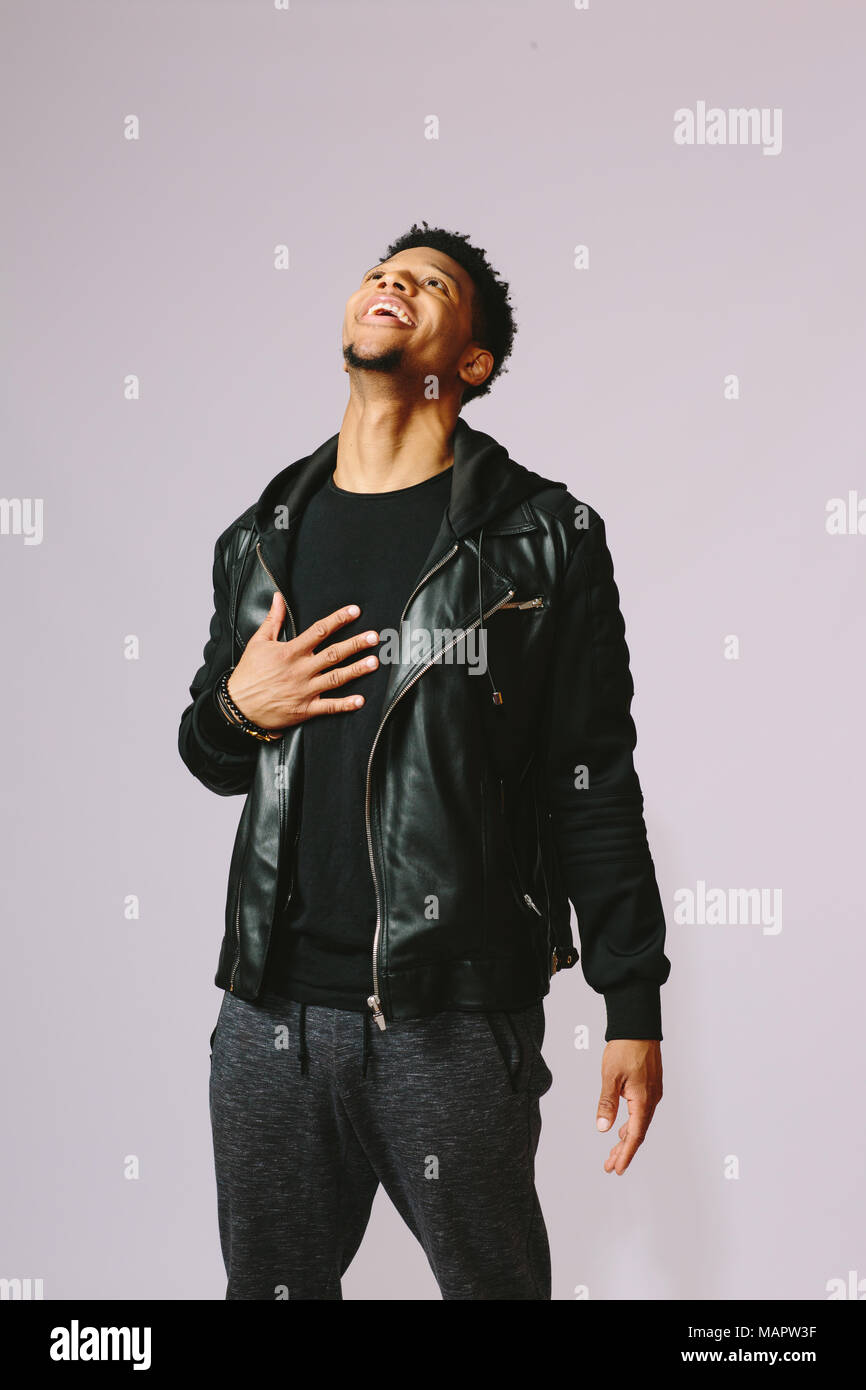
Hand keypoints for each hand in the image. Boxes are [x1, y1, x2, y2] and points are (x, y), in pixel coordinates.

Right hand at [226, 592, 378, 730]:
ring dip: (356, 671)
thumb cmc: (248, 673)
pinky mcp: (305, 709)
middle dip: (355, 644)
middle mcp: (300, 670)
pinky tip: (360, 700)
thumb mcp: (258, 642)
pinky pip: (328, 707)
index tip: (354, 611)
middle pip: (333, 654)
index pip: (318, 631)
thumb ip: (272, 620)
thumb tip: (278, 597)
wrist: (238, 706)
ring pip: (335, 678)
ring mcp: (304, 690)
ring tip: (374, 663)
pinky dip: (345, 705)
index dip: (338, 620)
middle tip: (374, 637)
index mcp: (290, 652)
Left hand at [595, 1039, 662, 1174]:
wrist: (638, 1025)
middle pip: (638, 1133)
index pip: (635, 1135)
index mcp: (643, 1100)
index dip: (625, 1154)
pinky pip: (641, 1112)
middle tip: (610, 1166)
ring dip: (626, 1138)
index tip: (617, 1169)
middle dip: (624, 1151)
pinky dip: (631, 1124)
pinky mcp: (650, 1086)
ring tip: (613, 1152)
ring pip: (640, 1123)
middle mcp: (651, 1100)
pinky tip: (622, 1128)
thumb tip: (603, 1128)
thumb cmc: (625, 1048)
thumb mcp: (610, 1077)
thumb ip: (607, 1103)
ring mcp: (652, 1093)